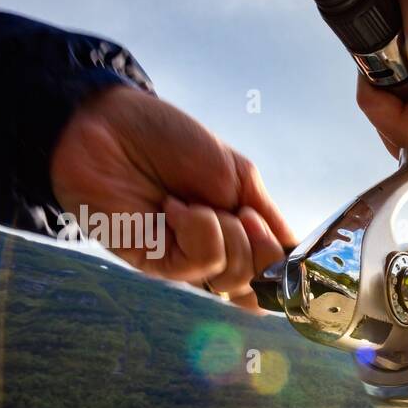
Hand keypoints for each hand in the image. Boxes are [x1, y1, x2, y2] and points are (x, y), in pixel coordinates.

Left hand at [50, 85, 295, 310]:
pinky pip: (199, 264)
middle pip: (258, 282)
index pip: (272, 271)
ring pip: (232, 278)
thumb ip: (267, 216)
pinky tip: (174, 207)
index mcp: (237, 231)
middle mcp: (214, 252)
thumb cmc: (171, 140)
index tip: (271, 231)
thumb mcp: (239, 173)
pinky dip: (198, 231)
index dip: (284, 264)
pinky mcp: (155, 263)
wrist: (112, 125)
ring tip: (197, 203)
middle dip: (259, 246)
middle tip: (239, 211)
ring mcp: (184, 260)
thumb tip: (296, 253)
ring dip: (226, 235)